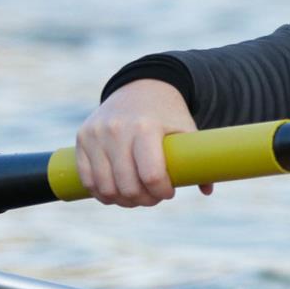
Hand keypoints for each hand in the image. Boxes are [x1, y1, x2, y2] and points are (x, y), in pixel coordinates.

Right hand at [74, 79, 211, 206]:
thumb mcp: (186, 129)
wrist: (140, 87)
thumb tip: (207, 191)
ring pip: (105, 187)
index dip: (161, 191)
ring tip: (136, 198)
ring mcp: (96, 134)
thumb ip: (198, 159)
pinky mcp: (82, 138)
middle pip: (127, 185)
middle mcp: (117, 129)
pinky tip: (116, 193)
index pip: (151, 174)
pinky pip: (88, 179)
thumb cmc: (167, 114)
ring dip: (122, 201)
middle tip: (153, 198)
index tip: (169, 192)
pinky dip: (102, 193)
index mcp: (146, 127)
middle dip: (143, 199)